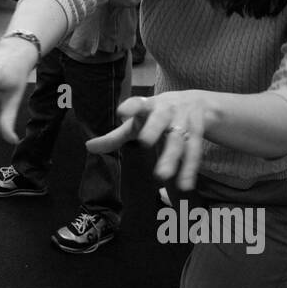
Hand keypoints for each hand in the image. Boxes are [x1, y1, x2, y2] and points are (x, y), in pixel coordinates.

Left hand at [87, 90, 212, 190]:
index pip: (138, 103)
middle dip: (153, 129)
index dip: (131, 107)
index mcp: (148, 106)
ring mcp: (184, 122)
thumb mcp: (137, 123)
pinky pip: (194, 152)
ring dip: (172, 157)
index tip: (122, 112)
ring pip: (178, 139)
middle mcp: (167, 111)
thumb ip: (114, 136)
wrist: (198, 103)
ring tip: (162, 176)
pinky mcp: (197, 134)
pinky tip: (184, 185)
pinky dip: (189, 169)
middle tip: (144, 142)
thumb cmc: (157, 115)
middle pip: (160, 120)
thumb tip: (88, 147)